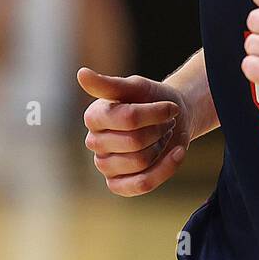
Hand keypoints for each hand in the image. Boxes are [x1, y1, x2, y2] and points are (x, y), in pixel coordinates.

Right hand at [77, 68, 189, 195]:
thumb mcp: (136, 87)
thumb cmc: (151, 99)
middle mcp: (94, 142)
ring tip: (162, 135)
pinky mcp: (118, 185)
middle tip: (165, 121)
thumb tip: (81, 74)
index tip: (170, 107)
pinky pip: (142, 184)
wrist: (172, 118)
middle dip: (159, 130)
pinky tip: (177, 153)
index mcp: (94, 116)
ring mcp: (104, 165)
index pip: (128, 119)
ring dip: (161, 147)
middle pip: (135, 142)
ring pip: (140, 162)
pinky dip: (165, 169)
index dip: (155, 113)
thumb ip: (109, 84)